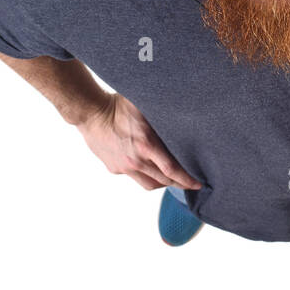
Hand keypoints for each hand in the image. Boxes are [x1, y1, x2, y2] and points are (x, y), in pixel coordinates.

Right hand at [79, 92, 203, 192]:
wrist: (90, 113)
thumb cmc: (119, 105)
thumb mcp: (145, 107)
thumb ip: (163, 118)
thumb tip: (186, 117)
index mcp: (146, 145)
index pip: (172, 170)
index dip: (187, 180)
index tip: (198, 184)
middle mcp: (136, 161)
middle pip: (164, 181)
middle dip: (179, 184)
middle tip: (191, 183)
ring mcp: (124, 167)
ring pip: (149, 184)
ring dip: (163, 183)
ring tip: (172, 178)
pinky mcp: (115, 169)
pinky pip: (135, 177)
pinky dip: (145, 174)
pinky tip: (149, 165)